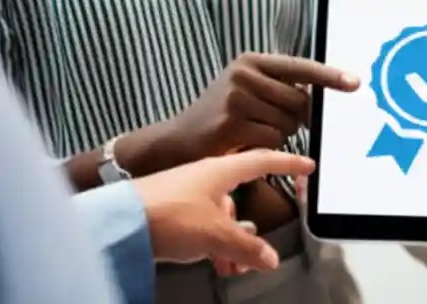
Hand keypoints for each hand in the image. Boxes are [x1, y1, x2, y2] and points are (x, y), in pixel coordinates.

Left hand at [134, 150, 315, 271]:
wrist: (118, 223)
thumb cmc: (171, 216)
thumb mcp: (217, 234)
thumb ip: (247, 246)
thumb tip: (271, 257)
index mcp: (221, 169)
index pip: (263, 161)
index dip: (288, 164)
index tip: (308, 165)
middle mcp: (205, 177)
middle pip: (240, 197)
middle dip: (251, 229)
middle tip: (259, 251)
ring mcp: (186, 194)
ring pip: (221, 216)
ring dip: (231, 242)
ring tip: (234, 266)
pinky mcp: (170, 211)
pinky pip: (202, 226)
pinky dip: (212, 244)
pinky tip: (213, 262)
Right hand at [160, 54, 359, 164]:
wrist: (178, 140)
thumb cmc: (221, 117)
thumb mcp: (248, 92)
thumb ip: (280, 90)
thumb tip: (319, 101)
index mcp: (251, 61)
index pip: (300, 66)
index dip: (329, 76)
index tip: (355, 83)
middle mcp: (244, 74)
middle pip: (299, 100)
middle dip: (296, 118)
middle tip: (270, 124)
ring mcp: (237, 97)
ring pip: (288, 123)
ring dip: (279, 135)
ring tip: (252, 132)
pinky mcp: (232, 123)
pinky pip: (273, 139)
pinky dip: (266, 147)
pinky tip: (245, 143)